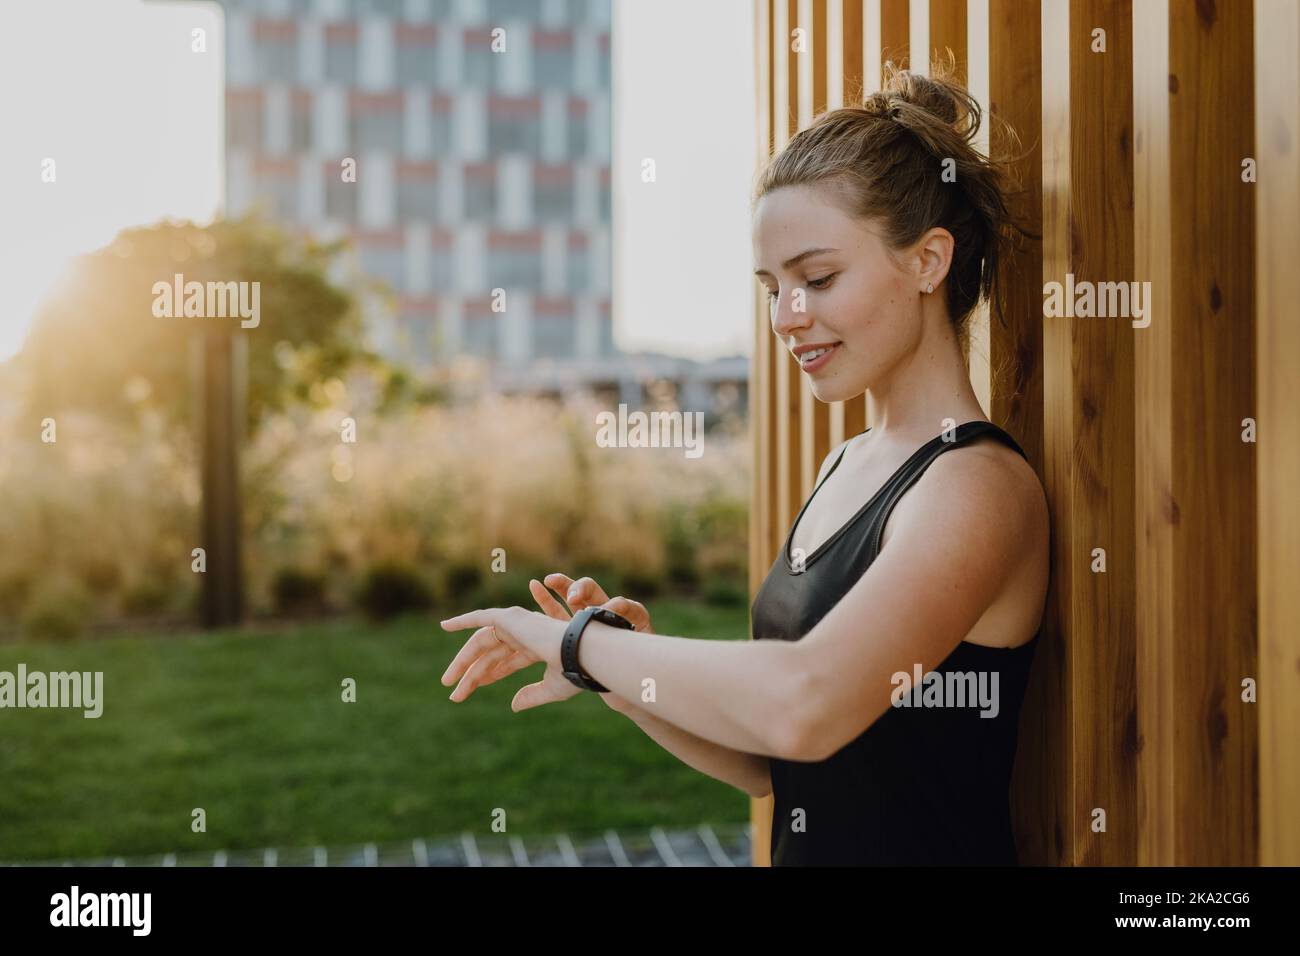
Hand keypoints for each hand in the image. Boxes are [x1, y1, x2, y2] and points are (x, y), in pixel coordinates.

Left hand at [439, 606, 571, 711]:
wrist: (582, 652)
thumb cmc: (575, 670)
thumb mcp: (552, 689)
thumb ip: (531, 695)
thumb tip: (513, 705)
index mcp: (537, 647)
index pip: (506, 662)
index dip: (488, 676)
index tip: (469, 691)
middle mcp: (525, 633)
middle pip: (489, 653)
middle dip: (470, 672)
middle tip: (452, 693)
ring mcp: (518, 623)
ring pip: (481, 643)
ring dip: (462, 661)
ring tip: (447, 682)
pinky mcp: (510, 617)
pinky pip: (481, 617)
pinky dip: (463, 619)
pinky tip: (444, 626)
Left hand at [531, 573, 653, 713]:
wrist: (626, 687)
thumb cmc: (595, 680)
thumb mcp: (560, 686)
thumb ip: (537, 692)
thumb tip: (512, 705)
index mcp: (572, 626)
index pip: (555, 607)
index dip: (544, 596)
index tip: (534, 585)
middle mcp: (592, 615)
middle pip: (577, 592)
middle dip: (566, 585)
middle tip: (550, 582)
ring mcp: (613, 614)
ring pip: (599, 593)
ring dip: (585, 590)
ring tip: (572, 596)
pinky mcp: (636, 618)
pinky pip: (631, 606)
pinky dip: (619, 605)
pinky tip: (608, 607)